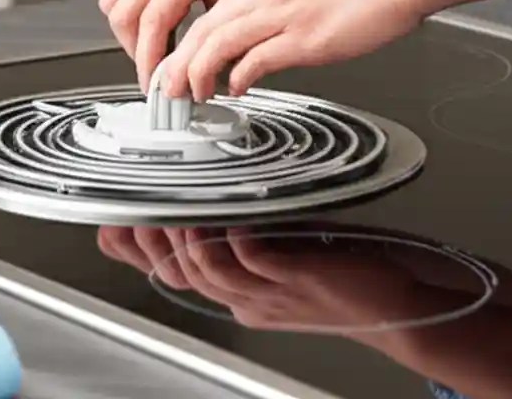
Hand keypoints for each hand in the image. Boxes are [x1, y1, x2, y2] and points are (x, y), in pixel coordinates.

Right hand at [97, 225, 425, 331]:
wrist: (392, 308)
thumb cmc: (341, 276)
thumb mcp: (281, 258)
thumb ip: (245, 238)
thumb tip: (214, 204)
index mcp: (240, 296)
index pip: (177, 278)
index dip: (143, 256)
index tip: (119, 227)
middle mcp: (250, 300)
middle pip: (186, 276)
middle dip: (157, 245)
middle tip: (140, 213)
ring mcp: (273, 294)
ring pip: (213, 273)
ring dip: (191, 242)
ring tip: (177, 213)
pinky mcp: (300, 279)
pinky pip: (259, 263)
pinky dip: (241, 241)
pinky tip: (234, 220)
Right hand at [99, 0, 310, 91]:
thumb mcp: (239, 7)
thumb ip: (213, 40)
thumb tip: (197, 77)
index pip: (153, 21)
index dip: (150, 59)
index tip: (158, 84)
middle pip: (125, 15)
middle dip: (136, 52)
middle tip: (156, 76)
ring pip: (113, 3)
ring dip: (127, 36)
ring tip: (152, 56)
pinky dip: (127, 18)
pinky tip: (151, 34)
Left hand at [159, 0, 428, 100]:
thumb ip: (268, 13)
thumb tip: (245, 50)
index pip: (205, 17)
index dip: (183, 49)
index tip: (176, 70)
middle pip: (200, 32)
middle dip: (178, 67)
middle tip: (169, 91)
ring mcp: (282, 14)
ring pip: (216, 45)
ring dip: (198, 76)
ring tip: (195, 95)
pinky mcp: (303, 38)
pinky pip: (254, 61)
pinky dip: (237, 79)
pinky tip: (237, 89)